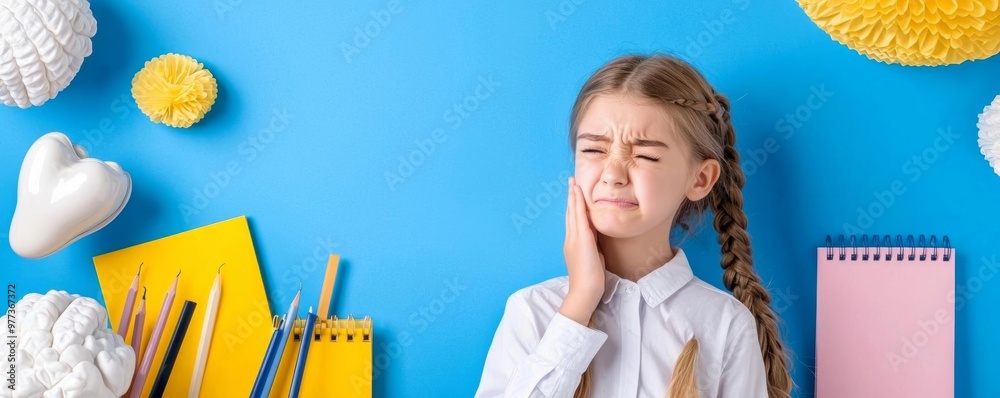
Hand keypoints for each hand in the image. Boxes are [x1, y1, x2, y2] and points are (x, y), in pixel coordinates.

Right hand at [560, 176, 605, 325]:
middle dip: (571, 196)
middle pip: (570, 213)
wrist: (584, 293)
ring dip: (574, 196)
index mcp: (573, 243)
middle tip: (571, 181)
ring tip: (574, 183)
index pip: (573, 220)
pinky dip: (579, 206)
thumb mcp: (592, 258)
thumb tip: (596, 241)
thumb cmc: (590, 280)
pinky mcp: (581, 241)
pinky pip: (579, 219)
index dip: (574, 205)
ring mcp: (574, 240)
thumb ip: (592, 247)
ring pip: (573, 213)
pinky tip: (579, 195)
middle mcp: (571, 239)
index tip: (575, 192)